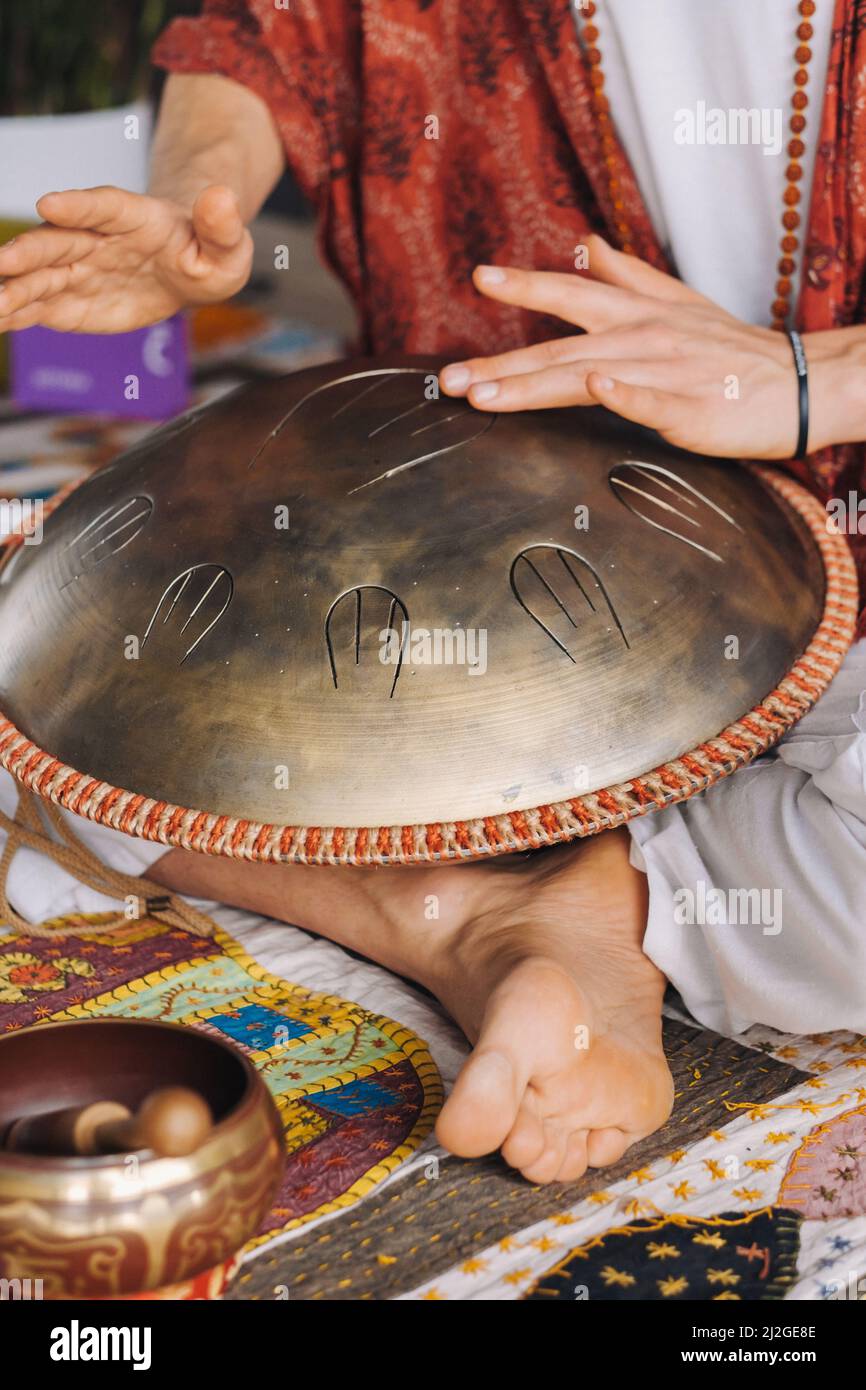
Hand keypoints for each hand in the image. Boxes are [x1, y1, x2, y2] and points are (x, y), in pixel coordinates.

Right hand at [0, 184, 252, 333]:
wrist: (185, 271)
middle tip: (2, 264)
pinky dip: (17, 314)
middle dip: (28, 252)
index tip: (50, 203)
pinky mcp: (72, 300)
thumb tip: (224, 200)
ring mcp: (79, 269)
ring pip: (41, 277)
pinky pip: (40, 306)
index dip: (77, 205)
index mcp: (132, 217)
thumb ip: (222, 228)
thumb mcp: (226, 248)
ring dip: (13, 290)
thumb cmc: (207, 254)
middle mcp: (95, 238)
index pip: (102, 206)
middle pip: (58, 241)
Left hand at [439, 235, 862, 459]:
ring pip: (589, 375)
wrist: (798, 385)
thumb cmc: (732, 351)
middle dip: (502, 362)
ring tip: (485, 396)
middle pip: (561, 347)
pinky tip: (597, 384)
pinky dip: (623, 391)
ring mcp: (665, 373)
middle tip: (450, 378)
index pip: (571, 293)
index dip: (525, 283)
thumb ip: (628, 276)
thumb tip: (588, 244)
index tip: (478, 276)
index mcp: (637, 314)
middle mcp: (643, 337)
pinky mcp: (690, 409)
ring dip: (535, 384)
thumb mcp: (680, 302)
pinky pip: (651, 399)